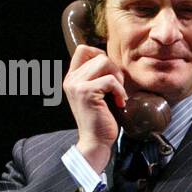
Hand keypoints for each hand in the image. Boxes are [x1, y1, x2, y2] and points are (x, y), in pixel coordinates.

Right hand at [64, 43, 127, 170]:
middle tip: (118, 87)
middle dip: (114, 69)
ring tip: (119, 94)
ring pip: (104, 62)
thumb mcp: (97, 94)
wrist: (95, 141)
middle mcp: (71, 79)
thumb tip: (112, 63)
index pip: (82, 49)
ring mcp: (77, 85)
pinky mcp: (86, 93)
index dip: (100, 54)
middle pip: (98, 55)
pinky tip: (120, 102)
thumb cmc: (101, 119)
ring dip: (118, 78)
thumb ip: (98, 77)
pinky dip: (120, 90)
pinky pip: (110, 80)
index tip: (111, 72)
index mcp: (72, 78)